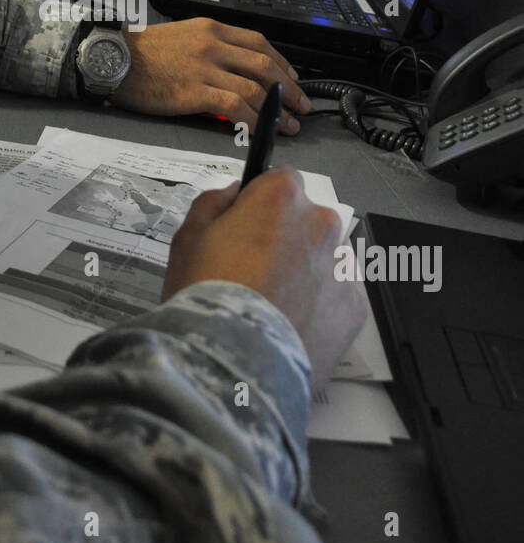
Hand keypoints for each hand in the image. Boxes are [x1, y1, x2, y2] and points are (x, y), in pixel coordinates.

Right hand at [111, 19, 310, 133]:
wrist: (111, 58)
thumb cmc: (141, 52)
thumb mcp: (182, 35)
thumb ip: (211, 47)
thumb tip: (235, 69)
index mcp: (211, 28)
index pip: (259, 43)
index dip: (282, 63)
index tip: (293, 79)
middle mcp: (212, 45)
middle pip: (264, 65)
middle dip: (289, 89)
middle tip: (301, 106)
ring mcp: (204, 68)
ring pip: (255, 88)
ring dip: (277, 110)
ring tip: (289, 125)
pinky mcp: (193, 92)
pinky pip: (233, 107)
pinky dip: (252, 121)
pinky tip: (259, 131)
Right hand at [162, 169, 365, 389]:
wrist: (233, 362)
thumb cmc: (205, 293)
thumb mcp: (187, 238)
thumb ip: (213, 203)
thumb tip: (235, 194)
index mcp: (281, 197)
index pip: (280, 180)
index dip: (260, 204)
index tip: (244, 228)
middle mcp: (321, 223)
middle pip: (307, 220)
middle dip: (287, 238)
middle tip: (254, 273)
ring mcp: (342, 267)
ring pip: (323, 260)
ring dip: (304, 274)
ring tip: (272, 308)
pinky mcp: (354, 310)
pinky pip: (335, 299)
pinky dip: (318, 310)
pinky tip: (288, 329)